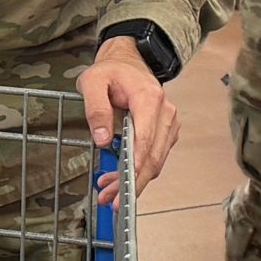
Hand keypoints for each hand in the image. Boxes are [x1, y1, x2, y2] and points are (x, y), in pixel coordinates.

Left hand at [79, 37, 177, 205]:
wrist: (128, 61)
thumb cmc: (112, 71)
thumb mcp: (93, 82)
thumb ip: (96, 109)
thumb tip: (102, 139)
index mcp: (149, 98)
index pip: (146, 137)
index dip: (137, 163)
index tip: (127, 183)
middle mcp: (165, 112)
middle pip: (153, 156)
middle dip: (132, 181)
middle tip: (110, 199)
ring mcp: (168, 123)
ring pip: (155, 161)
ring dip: (134, 181)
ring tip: (109, 193)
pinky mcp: (165, 132)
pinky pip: (154, 157)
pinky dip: (138, 171)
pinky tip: (118, 179)